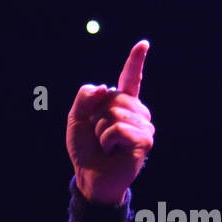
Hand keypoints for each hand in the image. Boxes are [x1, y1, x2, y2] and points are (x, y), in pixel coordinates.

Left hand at [66, 40, 153, 205]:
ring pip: (116, 113)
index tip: (143, 44)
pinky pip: (118, 128)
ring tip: (106, 145)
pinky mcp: (145, 140)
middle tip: (99, 135)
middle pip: (115, 96)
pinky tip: (112, 151)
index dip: (135, 62)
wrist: (90, 176)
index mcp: (121, 105)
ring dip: (101, 131)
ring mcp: (144, 125)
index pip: (130, 79)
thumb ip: (84, 98)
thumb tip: (105, 86)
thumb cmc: (86, 150)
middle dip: (97, 116)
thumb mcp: (76, 120)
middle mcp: (137, 112)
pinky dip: (107, 140)